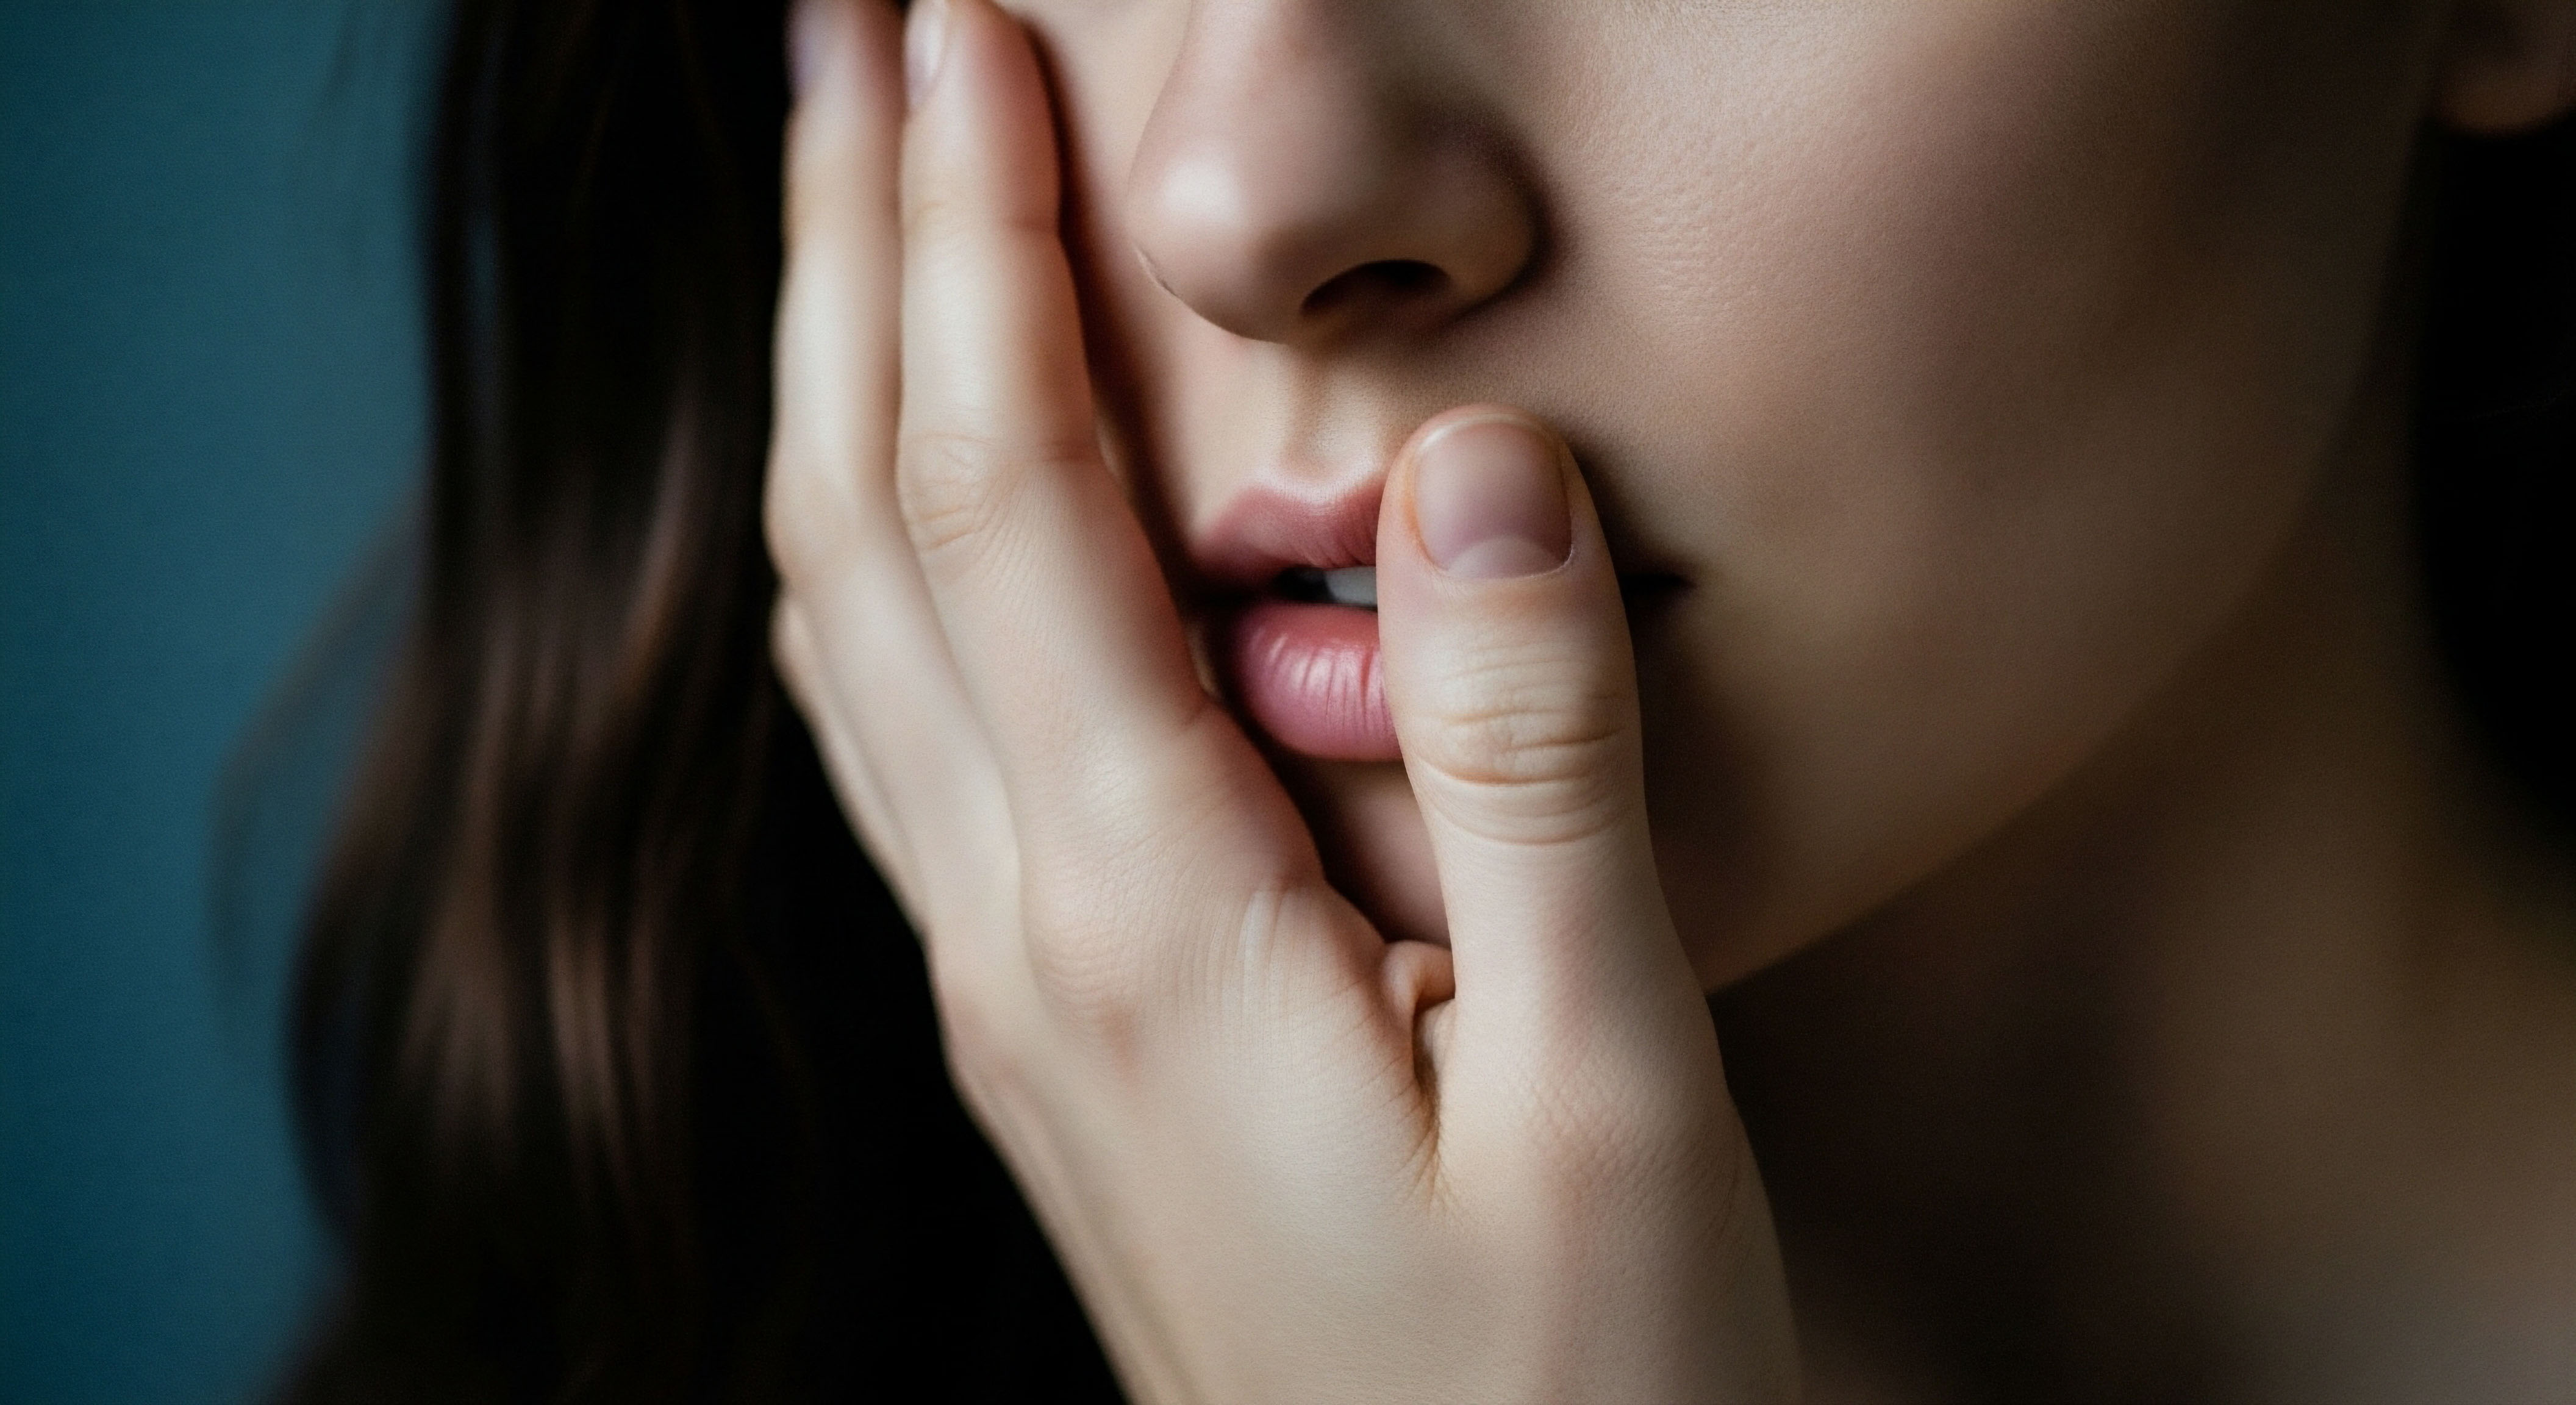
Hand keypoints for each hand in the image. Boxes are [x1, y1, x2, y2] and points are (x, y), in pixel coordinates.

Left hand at [767, 1, 1798, 1398]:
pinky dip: (875, 552)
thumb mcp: (1610, 1098)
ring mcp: (1004, 998)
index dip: (962, 244)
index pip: (1002, 497)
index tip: (949, 38)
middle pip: (864, 525)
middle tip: (846, 32)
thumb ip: (1534, 771)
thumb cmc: (1574, 1402)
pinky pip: (898, 738)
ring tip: (851, 203)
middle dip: (848, 255)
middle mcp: (1019, 940)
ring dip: (836, 385)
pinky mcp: (1042, 1036)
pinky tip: (909, 489)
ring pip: (849, 626)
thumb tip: (1476, 465)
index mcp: (1144, 922)